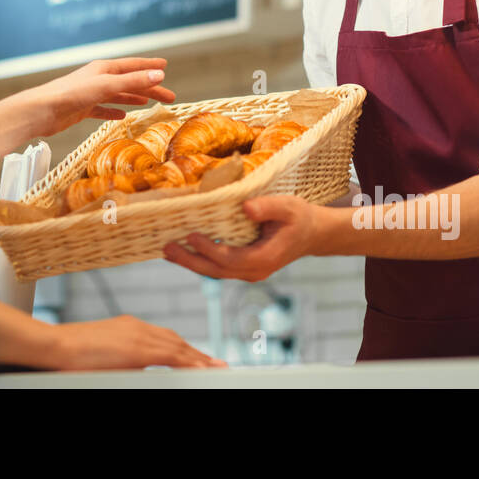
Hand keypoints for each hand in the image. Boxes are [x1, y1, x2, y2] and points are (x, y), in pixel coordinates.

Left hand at [19, 58, 176, 138]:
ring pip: (118, 95)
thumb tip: (159, 74)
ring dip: (134, 98)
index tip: (165, 65)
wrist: (42, 110)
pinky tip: (121, 116)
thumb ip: (133, 82)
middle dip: (149, 88)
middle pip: (129, 82)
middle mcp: (98, 78)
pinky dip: (114, 111)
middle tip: (169, 96)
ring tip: (149, 103)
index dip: (150, 66)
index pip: (133, 65)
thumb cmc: (71, 94)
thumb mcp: (107, 85)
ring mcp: (90, 94)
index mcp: (104, 68)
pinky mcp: (82, 109)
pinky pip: (103, 109)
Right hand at [50, 316, 225, 369]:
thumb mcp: (102, 352)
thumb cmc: (69, 353)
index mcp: (129, 327)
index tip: (199, 357)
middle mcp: (137, 327)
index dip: (185, 348)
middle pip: (176, 340)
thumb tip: (133, 369)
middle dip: (197, 353)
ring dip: (198, 358)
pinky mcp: (136, 349)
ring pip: (178, 347)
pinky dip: (188, 362)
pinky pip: (171, 356)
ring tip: (216, 368)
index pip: (165, 337)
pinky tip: (200, 369)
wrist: (53, 345)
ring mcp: (137, 335)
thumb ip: (121, 357)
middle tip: (217, 363)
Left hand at [162, 195, 319, 280]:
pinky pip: (219, 268)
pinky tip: (185, 252)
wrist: (311, 233)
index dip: (209, 249)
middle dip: (190, 261)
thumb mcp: (288, 207)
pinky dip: (201, 261)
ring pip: (215, 272)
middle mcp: (255, 271)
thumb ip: (267, 207)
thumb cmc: (299, 217)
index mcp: (265, 258)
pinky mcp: (245, 268)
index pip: (230, 258)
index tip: (191, 235)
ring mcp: (249, 272)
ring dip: (191, 263)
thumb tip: (245, 208)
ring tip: (168, 251)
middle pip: (217, 270)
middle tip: (167, 249)